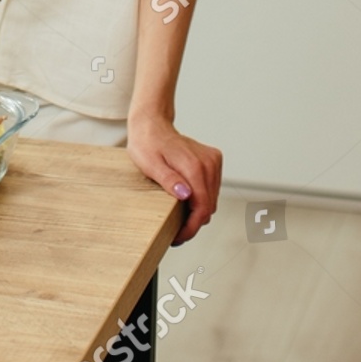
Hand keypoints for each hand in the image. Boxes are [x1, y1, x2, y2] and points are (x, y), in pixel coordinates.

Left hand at [125, 114, 221, 245]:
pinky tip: (186, 202)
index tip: (179, 237)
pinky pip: (212, 189)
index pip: (202, 207)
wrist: (152, 124)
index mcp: (194, 165)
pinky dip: (201, 200)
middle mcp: (208, 163)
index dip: (192, 227)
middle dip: (193, 222)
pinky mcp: (213, 161)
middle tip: (175, 231)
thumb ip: (168, 180)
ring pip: (212, 200)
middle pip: (209, 206)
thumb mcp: (149, 164)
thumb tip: (185, 195)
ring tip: (179, 219)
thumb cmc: (147, 143)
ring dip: (198, 212)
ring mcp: (213, 161)